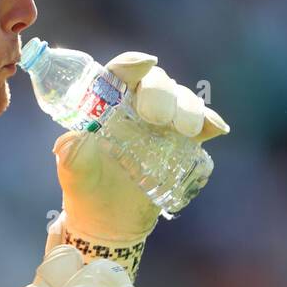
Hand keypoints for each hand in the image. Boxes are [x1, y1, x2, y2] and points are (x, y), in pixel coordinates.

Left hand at [48, 51, 228, 271]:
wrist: (108, 222)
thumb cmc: (85, 189)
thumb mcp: (74, 172)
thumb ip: (72, 154)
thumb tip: (71, 140)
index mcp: (107, 104)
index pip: (119, 74)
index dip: (132, 64)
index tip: (145, 64)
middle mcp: (136, 107)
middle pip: (156, 83)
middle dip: (162, 93)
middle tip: (159, 117)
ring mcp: (162, 124)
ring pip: (181, 100)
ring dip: (189, 109)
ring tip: (187, 131)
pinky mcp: (181, 142)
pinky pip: (201, 125)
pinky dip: (210, 123)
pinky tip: (215, 129)